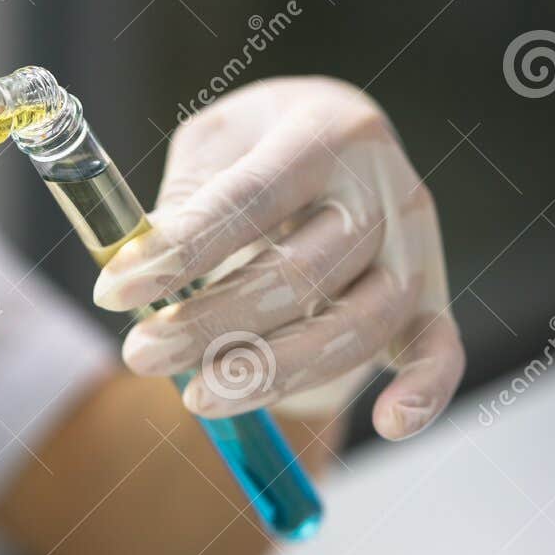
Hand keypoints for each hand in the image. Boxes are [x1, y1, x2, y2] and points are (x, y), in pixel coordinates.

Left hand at [95, 77, 463, 440]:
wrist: (335, 143)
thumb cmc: (256, 151)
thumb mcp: (212, 146)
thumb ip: (182, 201)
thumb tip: (138, 266)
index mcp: (325, 130)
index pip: (250, 197)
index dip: (181, 250)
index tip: (113, 291)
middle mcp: (383, 188)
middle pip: (302, 273)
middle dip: (209, 322)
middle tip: (140, 355)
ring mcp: (413, 248)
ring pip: (356, 326)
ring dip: (272, 372)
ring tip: (196, 397)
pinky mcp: (429, 300)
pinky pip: (441, 352)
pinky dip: (425, 393)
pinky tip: (388, 424)